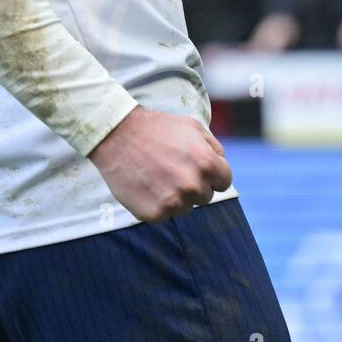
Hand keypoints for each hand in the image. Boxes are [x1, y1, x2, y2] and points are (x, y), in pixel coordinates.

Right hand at [88, 105, 231, 223]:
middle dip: (193, 184)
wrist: (117, 135)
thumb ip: (213, 147)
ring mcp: (173, 202)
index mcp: (206, 163)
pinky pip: (165, 215)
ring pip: (185, 207)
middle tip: (172, 168)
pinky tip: (147, 185)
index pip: (224, 182)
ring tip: (158, 175)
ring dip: (176, 196)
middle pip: (205, 196)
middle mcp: (192, 185)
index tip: (196, 167)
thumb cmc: (156, 128)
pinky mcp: (154, 214)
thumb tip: (221, 164)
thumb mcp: (191, 126)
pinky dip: (157, 203)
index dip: (212, 174)